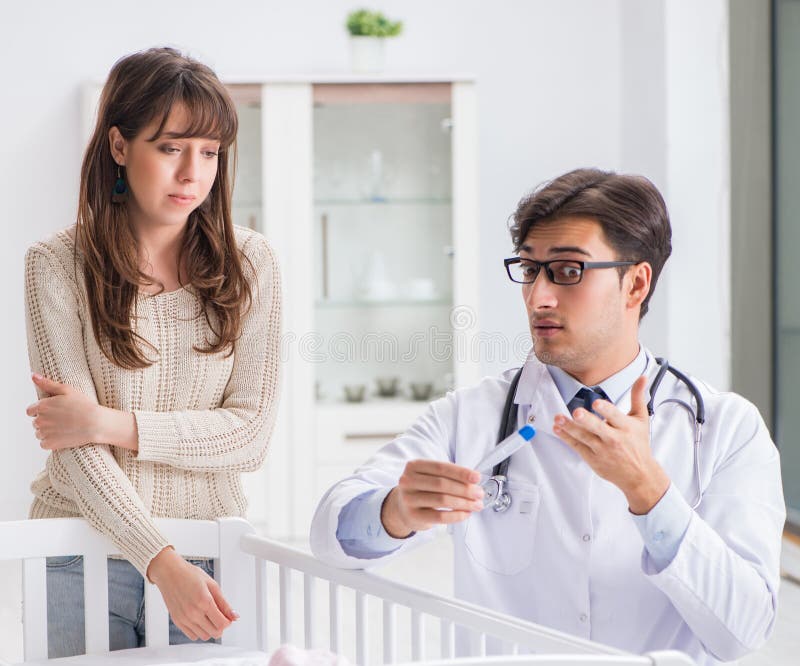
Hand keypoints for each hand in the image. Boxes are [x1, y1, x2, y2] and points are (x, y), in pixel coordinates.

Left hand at [26, 374, 138, 450]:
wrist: (96, 423)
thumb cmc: (83, 405)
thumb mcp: (67, 390)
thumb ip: (47, 383)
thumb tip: (33, 376)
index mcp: (42, 406)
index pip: (30, 411)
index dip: (41, 411)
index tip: (54, 412)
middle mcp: (39, 420)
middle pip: (35, 423)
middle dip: (46, 421)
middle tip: (63, 420)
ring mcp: (44, 433)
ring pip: (39, 433)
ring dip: (48, 432)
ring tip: (64, 428)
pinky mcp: (49, 444)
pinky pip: (44, 443)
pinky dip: (51, 441)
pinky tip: (63, 436)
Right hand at [147, 547, 237, 640]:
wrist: (169, 573)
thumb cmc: (190, 575)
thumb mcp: (212, 585)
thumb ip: (224, 603)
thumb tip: (234, 616)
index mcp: (204, 601)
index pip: (222, 624)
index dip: (228, 621)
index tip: (227, 616)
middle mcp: (193, 613)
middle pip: (215, 633)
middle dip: (221, 626)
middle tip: (219, 615)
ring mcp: (184, 619)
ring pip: (204, 636)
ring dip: (210, 629)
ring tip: (209, 615)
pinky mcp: (177, 621)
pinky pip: (192, 636)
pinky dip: (199, 631)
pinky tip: (200, 619)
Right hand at [381, 460, 484, 537]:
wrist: (402, 507)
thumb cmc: (422, 489)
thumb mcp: (430, 476)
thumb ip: (449, 476)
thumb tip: (474, 482)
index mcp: (414, 466)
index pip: (441, 467)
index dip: (461, 472)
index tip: (477, 477)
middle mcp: (408, 481)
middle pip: (442, 484)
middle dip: (465, 489)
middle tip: (479, 494)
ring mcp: (409, 499)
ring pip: (442, 500)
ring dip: (464, 503)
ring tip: (476, 505)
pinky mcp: (413, 516)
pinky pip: (439, 517)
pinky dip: (456, 515)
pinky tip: (465, 514)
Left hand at [552, 375, 669, 513]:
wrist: (639, 475)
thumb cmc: (639, 444)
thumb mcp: (641, 419)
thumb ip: (638, 397)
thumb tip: (642, 377)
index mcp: (626, 427)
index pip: (615, 416)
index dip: (606, 410)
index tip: (597, 403)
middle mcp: (614, 439)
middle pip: (598, 428)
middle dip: (587, 421)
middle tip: (577, 413)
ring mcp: (602, 450)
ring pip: (584, 437)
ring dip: (569, 428)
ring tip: (558, 419)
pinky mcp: (593, 459)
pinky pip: (577, 447)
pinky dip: (566, 438)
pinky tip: (558, 429)